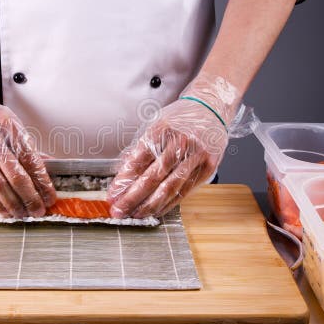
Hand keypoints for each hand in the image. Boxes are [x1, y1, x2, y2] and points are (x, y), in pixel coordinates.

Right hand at [0, 80, 55, 217]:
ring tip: (21, 214)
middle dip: (29, 197)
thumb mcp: (8, 124)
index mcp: (7, 125)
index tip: (49, 197)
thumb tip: (47, 166)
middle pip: (14, 174)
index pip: (29, 158)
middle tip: (38, 211)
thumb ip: (25, 147)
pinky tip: (2, 210)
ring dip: (11, 204)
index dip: (41, 182)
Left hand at [107, 74, 239, 218]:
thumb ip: (140, 150)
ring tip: (135, 214)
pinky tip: (156, 210)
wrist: (211, 109)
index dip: (123, 180)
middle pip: (153, 177)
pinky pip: (185, 191)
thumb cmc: (180, 118)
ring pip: (170, 187)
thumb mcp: (155, 125)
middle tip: (119, 210)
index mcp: (162, 129)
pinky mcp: (208, 167)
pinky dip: (169, 203)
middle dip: (133, 197)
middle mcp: (180, 142)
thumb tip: (122, 175)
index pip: (138, 160)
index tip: (112, 194)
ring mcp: (196, 155)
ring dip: (150, 205)